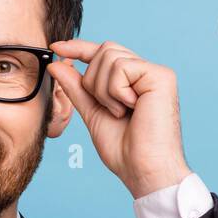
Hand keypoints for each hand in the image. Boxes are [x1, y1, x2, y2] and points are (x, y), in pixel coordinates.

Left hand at [47, 39, 191, 197]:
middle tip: (109, 109)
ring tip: (121, 112)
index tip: (55, 47)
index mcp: (132, 81)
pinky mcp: (161, 76)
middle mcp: (146, 72)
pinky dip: (116, 91)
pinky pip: (121, 67)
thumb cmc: (124, 150)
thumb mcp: (92, 113)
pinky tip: (130, 108)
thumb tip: (56, 63)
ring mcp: (155, 72)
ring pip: (110, 57)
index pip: (103, 54)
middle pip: (104, 50)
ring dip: (104, 90)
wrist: (143, 169)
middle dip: (93, 81)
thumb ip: (77, 88)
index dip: (78, 48)